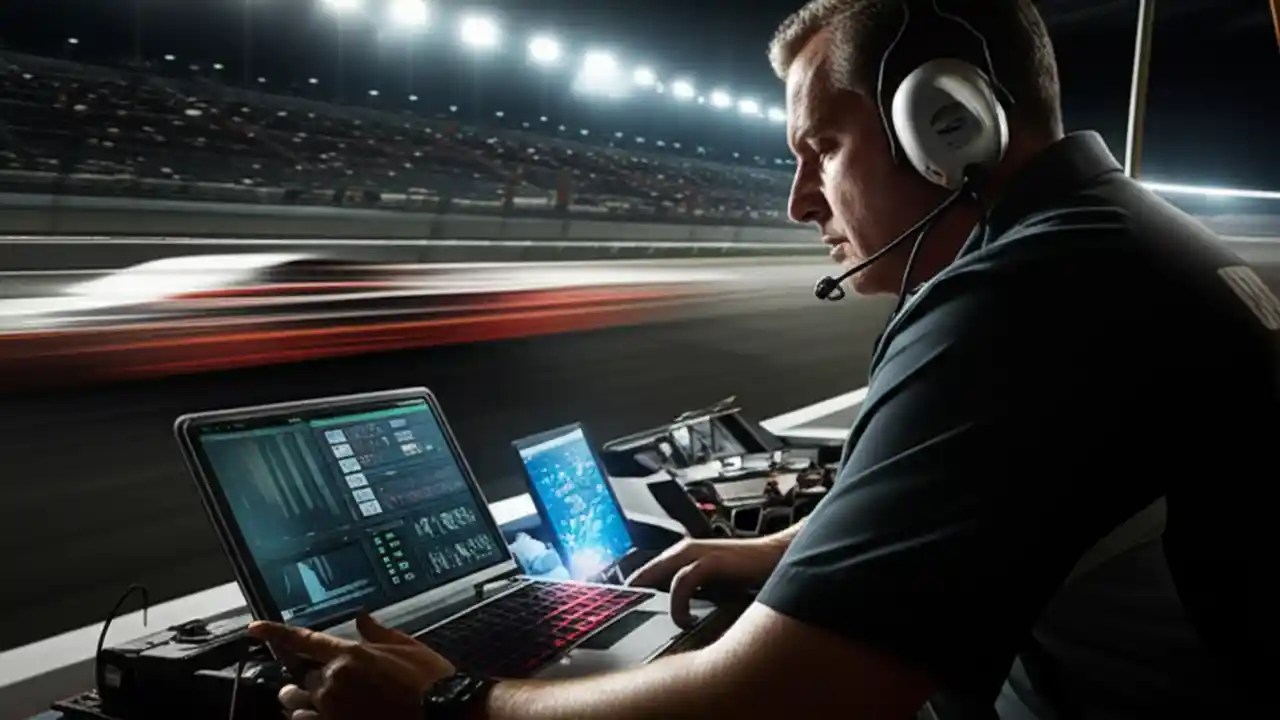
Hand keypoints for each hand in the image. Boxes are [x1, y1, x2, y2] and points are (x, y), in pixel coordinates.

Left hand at [248, 614, 456, 719]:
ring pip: (298, 707)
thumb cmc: (429, 680)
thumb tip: (361, 617)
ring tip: (320, 705)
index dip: (274, 632)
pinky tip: (323, 716)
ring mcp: (332, 709)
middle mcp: (334, 680)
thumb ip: (378, 632)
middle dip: (307, 682)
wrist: (442, 713)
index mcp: (350, 654)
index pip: (302, 640)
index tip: (253, 628)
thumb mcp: (408, 647)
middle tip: (325, 687)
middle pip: (300, 680)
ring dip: (304, 705)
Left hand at [625, 534, 789, 628]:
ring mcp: (696, 553)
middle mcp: (683, 551)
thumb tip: (671, 618)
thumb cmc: (743, 573)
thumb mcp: (710, 586)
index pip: (645, 573)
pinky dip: (679, 602)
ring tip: (661, 622)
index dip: (631, 592)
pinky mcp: (711, 560)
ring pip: (659, 574)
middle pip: (644, 572)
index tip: (622, 612)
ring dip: (655, 600)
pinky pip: (683, 581)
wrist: (775, 558)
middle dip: (633, 594)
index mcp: (680, 556)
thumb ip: (690, 595)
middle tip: (627, 617)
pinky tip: (685, 619)